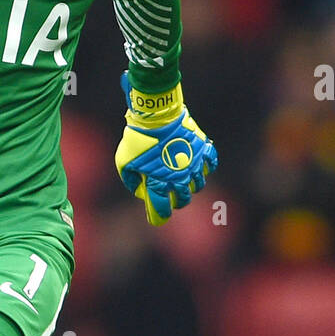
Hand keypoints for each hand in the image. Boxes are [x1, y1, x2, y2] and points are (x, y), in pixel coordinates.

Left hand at [114, 71, 217, 224]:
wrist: (155, 117)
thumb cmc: (137, 140)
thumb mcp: (124, 162)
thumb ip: (131, 180)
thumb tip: (139, 189)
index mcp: (159, 184)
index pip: (161, 209)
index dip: (159, 216)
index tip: (158, 218)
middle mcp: (179, 179)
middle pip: (183, 199)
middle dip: (177, 202)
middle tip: (173, 199)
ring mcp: (193, 165)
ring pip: (198, 184)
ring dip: (191, 186)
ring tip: (185, 182)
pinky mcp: (201, 150)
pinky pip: (210, 162)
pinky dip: (207, 166)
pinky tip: (201, 167)